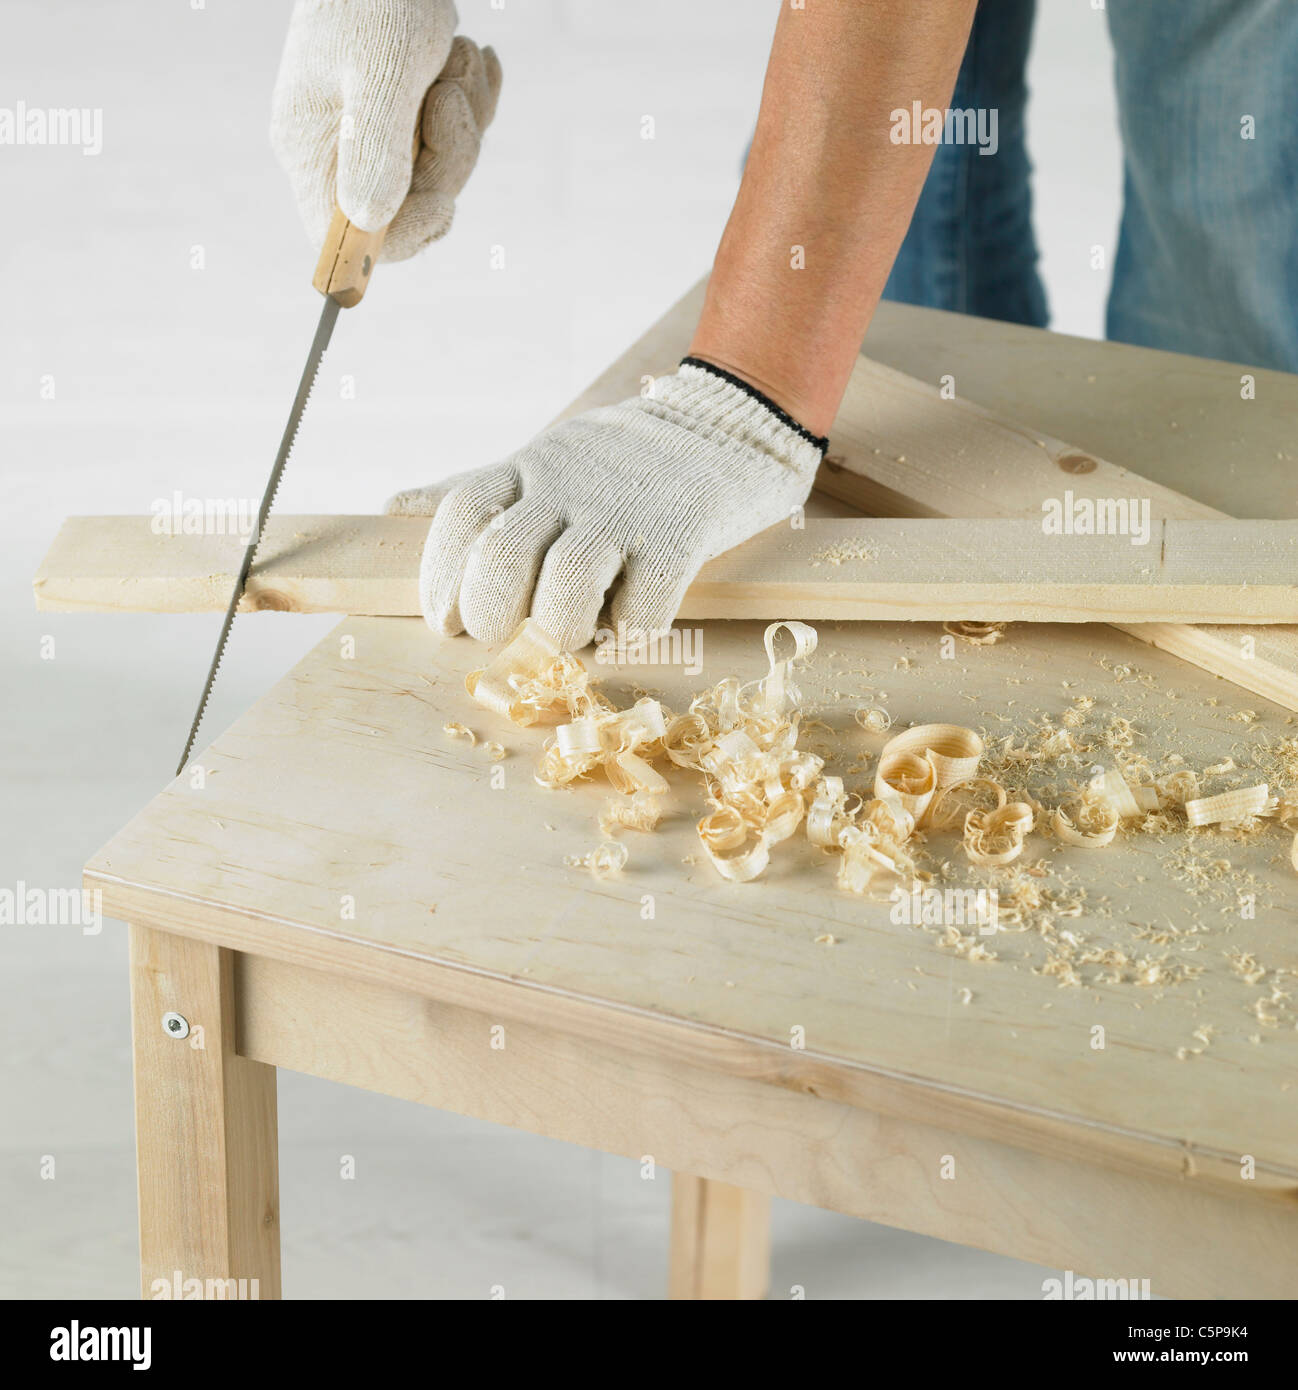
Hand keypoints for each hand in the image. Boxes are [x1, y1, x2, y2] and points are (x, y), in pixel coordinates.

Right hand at [271, 0, 500, 260]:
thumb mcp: (382, 73)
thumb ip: (376, 151)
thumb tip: (368, 225)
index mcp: (311, 148)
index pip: (344, 240)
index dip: (399, 236)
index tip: (443, 201)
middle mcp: (336, 148)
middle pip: (408, 206)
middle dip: (449, 156)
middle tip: (453, 92)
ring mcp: (373, 129)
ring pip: (440, 169)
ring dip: (468, 117)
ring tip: (461, 56)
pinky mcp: (406, 108)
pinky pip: (452, 135)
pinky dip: (472, 99)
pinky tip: (475, 57)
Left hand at [387, 361, 826, 648]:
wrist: (730, 422)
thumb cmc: (625, 459)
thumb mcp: (542, 461)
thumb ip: (474, 490)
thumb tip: (392, 505)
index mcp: (530, 469)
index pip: (460, 514)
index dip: (440, 575)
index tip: (444, 621)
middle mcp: (569, 487)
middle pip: (502, 556)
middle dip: (490, 613)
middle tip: (506, 634)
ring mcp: (626, 511)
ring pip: (566, 586)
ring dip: (562, 629)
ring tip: (576, 632)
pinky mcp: (682, 535)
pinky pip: (644, 607)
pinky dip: (633, 630)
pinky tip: (636, 618)